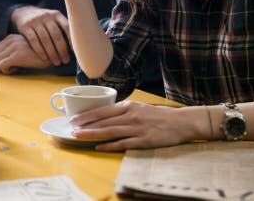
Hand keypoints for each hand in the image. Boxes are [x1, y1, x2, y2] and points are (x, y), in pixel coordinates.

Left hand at [0, 34, 50, 73]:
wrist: (53, 54)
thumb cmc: (37, 55)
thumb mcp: (22, 50)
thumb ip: (10, 52)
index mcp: (10, 38)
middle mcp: (10, 40)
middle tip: (9, 68)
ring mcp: (13, 47)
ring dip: (3, 68)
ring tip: (15, 67)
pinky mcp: (17, 55)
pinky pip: (2, 66)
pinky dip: (7, 71)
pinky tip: (17, 69)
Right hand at [10, 6, 70, 64]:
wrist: (23, 12)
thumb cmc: (44, 21)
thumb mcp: (53, 19)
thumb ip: (62, 27)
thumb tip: (77, 45)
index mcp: (56, 14)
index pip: (67, 27)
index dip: (72, 39)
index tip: (75, 51)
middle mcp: (46, 16)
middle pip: (56, 35)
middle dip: (62, 50)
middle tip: (65, 61)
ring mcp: (35, 21)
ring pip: (45, 39)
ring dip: (52, 53)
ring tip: (56, 62)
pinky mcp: (25, 26)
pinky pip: (34, 41)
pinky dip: (40, 51)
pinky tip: (44, 58)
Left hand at [69, 101, 195, 150]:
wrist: (181, 122)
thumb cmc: (159, 115)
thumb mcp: (139, 107)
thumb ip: (123, 110)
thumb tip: (104, 115)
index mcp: (129, 106)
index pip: (103, 110)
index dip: (87, 115)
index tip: (74, 119)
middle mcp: (131, 116)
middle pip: (104, 121)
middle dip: (86, 125)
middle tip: (71, 129)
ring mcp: (137, 128)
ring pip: (110, 131)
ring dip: (93, 134)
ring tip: (80, 137)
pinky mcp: (144, 140)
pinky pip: (123, 143)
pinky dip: (110, 145)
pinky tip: (99, 147)